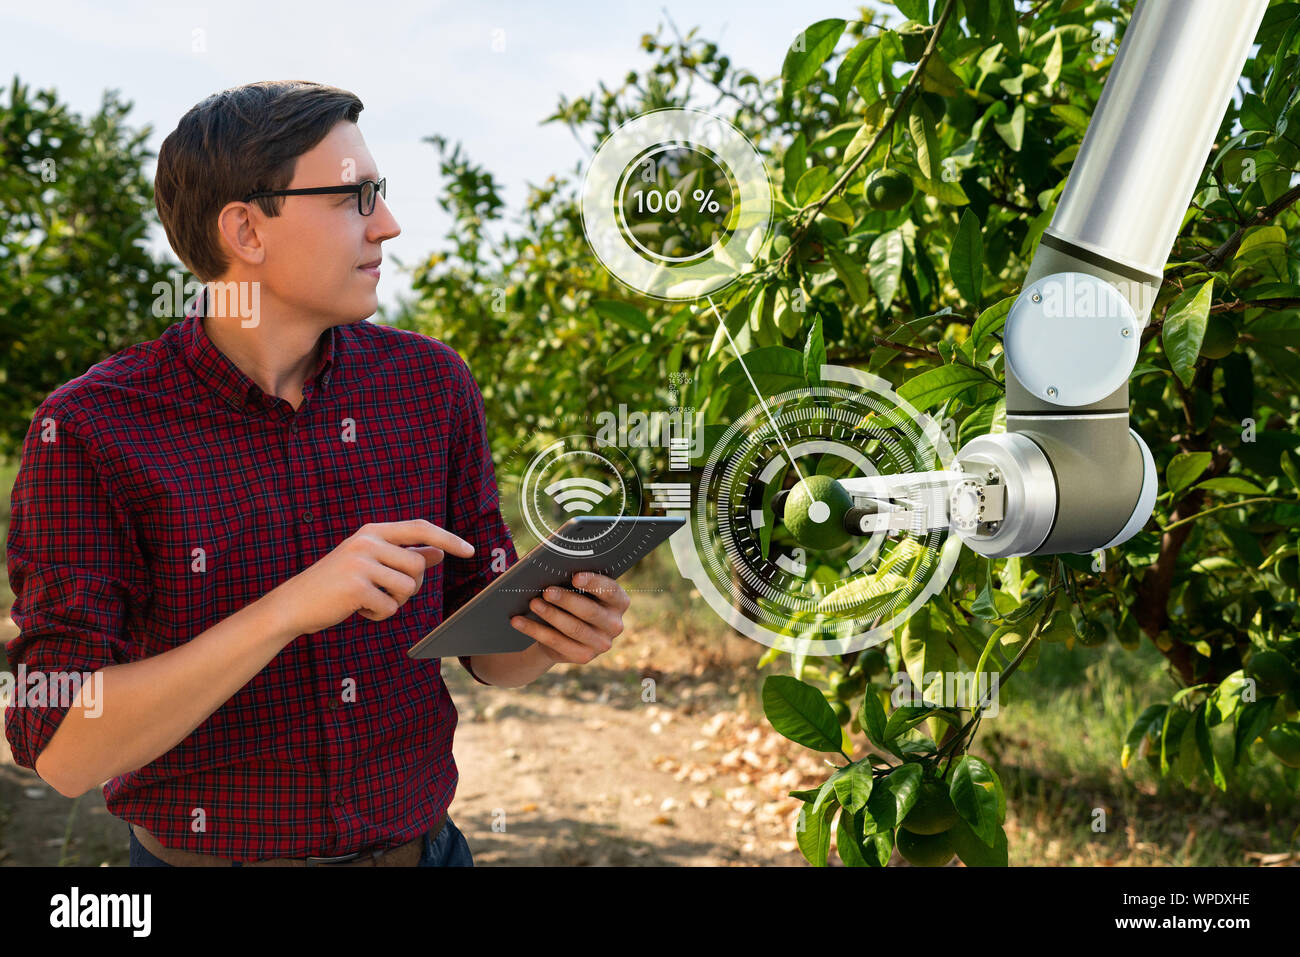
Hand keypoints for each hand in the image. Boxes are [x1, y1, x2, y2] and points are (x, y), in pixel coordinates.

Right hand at [271, 520, 475, 635]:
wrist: (293, 604)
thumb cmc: (335, 584)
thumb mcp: (369, 563)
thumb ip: (403, 555)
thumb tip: (439, 552)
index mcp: (372, 532)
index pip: (420, 527)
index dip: (447, 538)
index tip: (469, 550)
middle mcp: (367, 542)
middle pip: (418, 565)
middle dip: (409, 586)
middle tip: (384, 592)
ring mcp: (361, 563)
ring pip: (407, 588)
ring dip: (393, 601)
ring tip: (367, 599)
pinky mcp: (357, 587)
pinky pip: (390, 607)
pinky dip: (378, 615)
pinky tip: (357, 609)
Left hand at [510, 572, 629, 663]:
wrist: (566, 631)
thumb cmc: (573, 598)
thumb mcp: (579, 588)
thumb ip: (575, 579)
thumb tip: (552, 564)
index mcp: (619, 602)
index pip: (611, 591)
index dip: (594, 583)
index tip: (575, 577)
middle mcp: (615, 625)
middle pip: (590, 612)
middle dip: (567, 600)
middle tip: (546, 591)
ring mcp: (601, 644)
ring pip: (573, 629)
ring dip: (550, 615)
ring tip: (532, 603)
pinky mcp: (583, 657)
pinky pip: (556, 642)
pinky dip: (534, 630)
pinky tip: (518, 621)